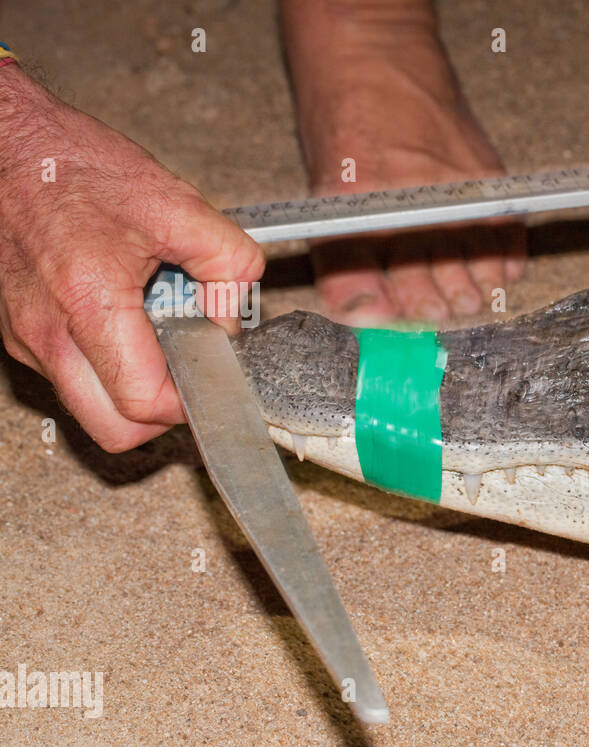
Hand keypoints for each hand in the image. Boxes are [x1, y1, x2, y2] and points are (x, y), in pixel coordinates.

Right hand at [0, 68, 264, 451]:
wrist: (5, 142)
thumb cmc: (76, 166)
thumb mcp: (179, 205)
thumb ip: (229, 264)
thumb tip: (232, 318)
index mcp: (89, 303)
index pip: (144, 404)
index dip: (191, 403)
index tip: (215, 378)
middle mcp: (45, 332)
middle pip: (112, 429)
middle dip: (160, 414)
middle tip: (189, 371)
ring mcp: (24, 337)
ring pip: (89, 406)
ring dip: (131, 386)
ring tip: (154, 329)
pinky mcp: (17, 332)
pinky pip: (70, 374)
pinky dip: (105, 362)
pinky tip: (124, 315)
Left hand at [281, 0, 524, 324]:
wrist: (374, 66)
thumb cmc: (347, 139)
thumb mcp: (325, 204)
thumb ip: (342, 268)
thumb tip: (368, 317)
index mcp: (360, 223)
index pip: (380, 299)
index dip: (394, 317)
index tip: (404, 315)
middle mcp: (410, 212)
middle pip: (436, 294)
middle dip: (439, 305)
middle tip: (442, 302)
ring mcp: (454, 198)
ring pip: (476, 276)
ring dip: (473, 288)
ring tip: (468, 286)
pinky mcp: (488, 182)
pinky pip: (509, 245)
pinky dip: (504, 263)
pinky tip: (492, 263)